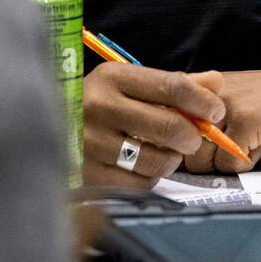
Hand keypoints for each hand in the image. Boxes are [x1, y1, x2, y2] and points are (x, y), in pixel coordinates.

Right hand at [83, 63, 225, 189]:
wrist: (44, 123)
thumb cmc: (95, 103)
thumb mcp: (127, 83)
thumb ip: (171, 83)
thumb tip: (215, 83)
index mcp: (112, 77)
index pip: (171, 86)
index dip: (202, 101)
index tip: (216, 111)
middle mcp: (99, 107)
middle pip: (169, 126)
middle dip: (192, 135)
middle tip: (193, 138)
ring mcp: (91, 143)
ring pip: (157, 160)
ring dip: (172, 159)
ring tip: (166, 152)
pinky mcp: (89, 175)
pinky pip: (140, 184)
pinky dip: (151, 178)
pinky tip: (143, 167)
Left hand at [184, 68, 260, 173]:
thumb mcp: (231, 97)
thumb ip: (202, 113)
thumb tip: (174, 145)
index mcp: (201, 86)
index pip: (166, 118)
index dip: (175, 143)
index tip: (190, 150)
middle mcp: (208, 93)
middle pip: (180, 146)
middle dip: (202, 159)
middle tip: (227, 149)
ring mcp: (227, 107)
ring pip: (201, 159)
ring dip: (222, 164)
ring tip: (245, 146)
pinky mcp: (248, 122)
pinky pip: (228, 163)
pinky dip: (243, 165)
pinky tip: (259, 147)